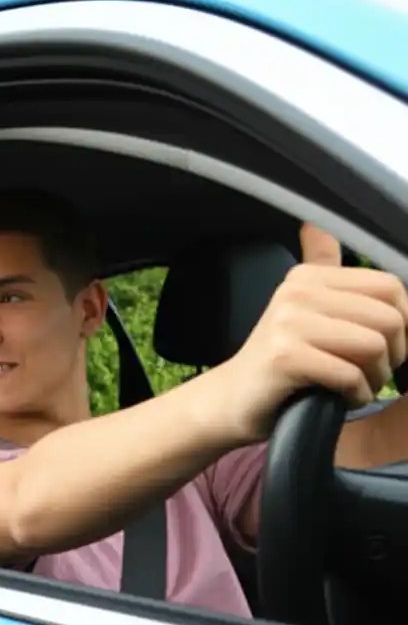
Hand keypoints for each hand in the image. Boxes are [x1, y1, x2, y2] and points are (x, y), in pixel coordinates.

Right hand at [220, 223, 407, 443]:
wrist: (233, 398)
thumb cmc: (281, 360)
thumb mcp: (302, 307)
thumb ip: (319, 266)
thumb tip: (316, 225)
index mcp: (307, 277)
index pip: (390, 287)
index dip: (403, 323)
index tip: (382, 346)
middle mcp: (297, 292)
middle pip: (389, 318)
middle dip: (393, 355)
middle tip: (370, 372)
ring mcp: (288, 322)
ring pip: (374, 346)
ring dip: (375, 378)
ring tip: (356, 386)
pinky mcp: (285, 356)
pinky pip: (350, 375)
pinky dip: (356, 395)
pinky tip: (341, 399)